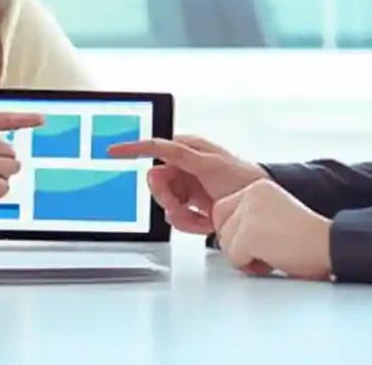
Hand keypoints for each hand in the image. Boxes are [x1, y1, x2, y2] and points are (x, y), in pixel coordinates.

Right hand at [108, 135, 267, 233]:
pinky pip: (177, 218)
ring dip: (182, 214)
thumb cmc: (241, 178)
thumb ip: (179, 155)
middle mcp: (183, 169)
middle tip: (183, 202)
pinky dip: (190, 223)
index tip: (112, 151)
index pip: (153, 148)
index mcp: (185, 151)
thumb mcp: (208, 164)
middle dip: (168, 198)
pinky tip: (206, 221)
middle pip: (156, 184)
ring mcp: (186, 189)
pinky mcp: (191, 207)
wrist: (259, 204)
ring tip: (202, 215)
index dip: (131, 149)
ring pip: (165, 205)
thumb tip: (156, 150)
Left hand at [213, 180, 331, 279]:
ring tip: (272, 256)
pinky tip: (273, 262)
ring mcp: (249, 213)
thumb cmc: (312, 239)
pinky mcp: (249, 234)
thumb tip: (227, 236)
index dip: (234, 232)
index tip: (254, 242)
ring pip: (226, 243)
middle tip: (259, 253)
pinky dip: (251, 267)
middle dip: (235, 243)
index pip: (224, 209)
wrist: (332, 245)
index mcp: (259, 188)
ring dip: (245, 257)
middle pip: (221, 224)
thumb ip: (253, 218)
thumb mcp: (277, 216)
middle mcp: (251, 194)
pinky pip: (234, 258)